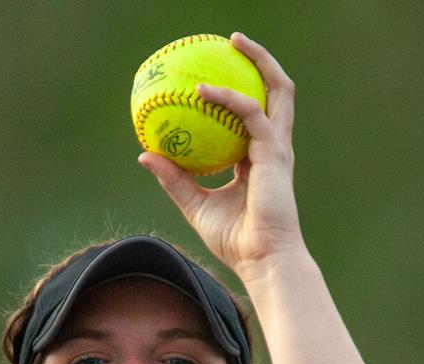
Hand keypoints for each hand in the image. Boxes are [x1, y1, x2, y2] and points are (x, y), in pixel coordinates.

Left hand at [139, 32, 305, 278]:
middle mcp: (272, 148)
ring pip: (278, 92)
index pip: (253, 116)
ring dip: (259, 62)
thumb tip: (145, 154)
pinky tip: (205, 89)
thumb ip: (174, 178)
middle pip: (276, 94)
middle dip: (261, 63)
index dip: (239, 92)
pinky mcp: (275, 153)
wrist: (262, 260)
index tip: (214, 74)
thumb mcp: (195, 205)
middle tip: (234, 43)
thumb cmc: (235, 240)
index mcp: (258, 159)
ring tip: (237, 43)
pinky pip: (250, 113)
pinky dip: (229, 98)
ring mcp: (277, 149)